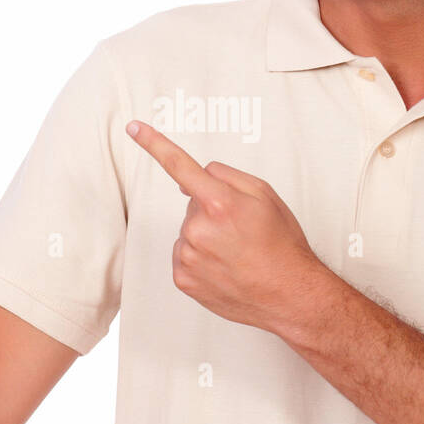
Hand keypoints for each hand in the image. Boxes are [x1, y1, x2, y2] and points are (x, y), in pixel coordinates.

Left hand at [126, 119, 323, 330]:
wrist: (289, 295)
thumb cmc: (282, 244)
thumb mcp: (266, 196)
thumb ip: (227, 176)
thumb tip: (194, 176)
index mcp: (219, 202)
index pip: (179, 165)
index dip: (154, 144)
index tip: (134, 128)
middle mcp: (198, 228)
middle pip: (193, 204)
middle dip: (212, 210)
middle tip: (241, 231)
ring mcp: (188, 256)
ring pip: (188, 231)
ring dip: (206, 236)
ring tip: (236, 252)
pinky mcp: (183, 279)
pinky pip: (184, 256)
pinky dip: (200, 259)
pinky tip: (224, 267)